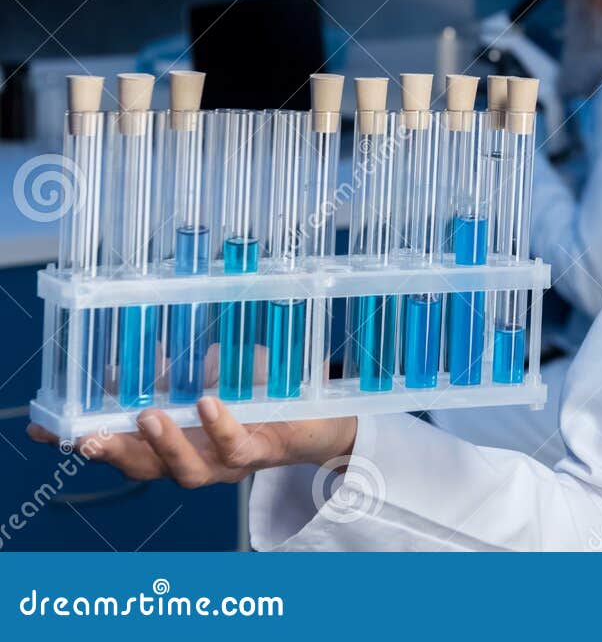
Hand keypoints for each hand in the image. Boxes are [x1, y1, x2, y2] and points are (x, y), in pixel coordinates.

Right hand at [28, 398, 356, 487]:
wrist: (327, 413)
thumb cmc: (260, 393)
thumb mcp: (206, 377)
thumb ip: (169, 375)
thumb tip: (122, 362)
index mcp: (174, 443)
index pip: (118, 446)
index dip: (79, 440)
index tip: (43, 428)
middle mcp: (196, 460)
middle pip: (144, 469)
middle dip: (112, 454)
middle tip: (84, 437)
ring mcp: (229, 462)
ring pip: (188, 469)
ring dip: (163, 445)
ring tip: (144, 416)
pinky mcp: (264, 451)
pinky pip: (238, 446)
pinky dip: (220, 426)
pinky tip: (207, 403)